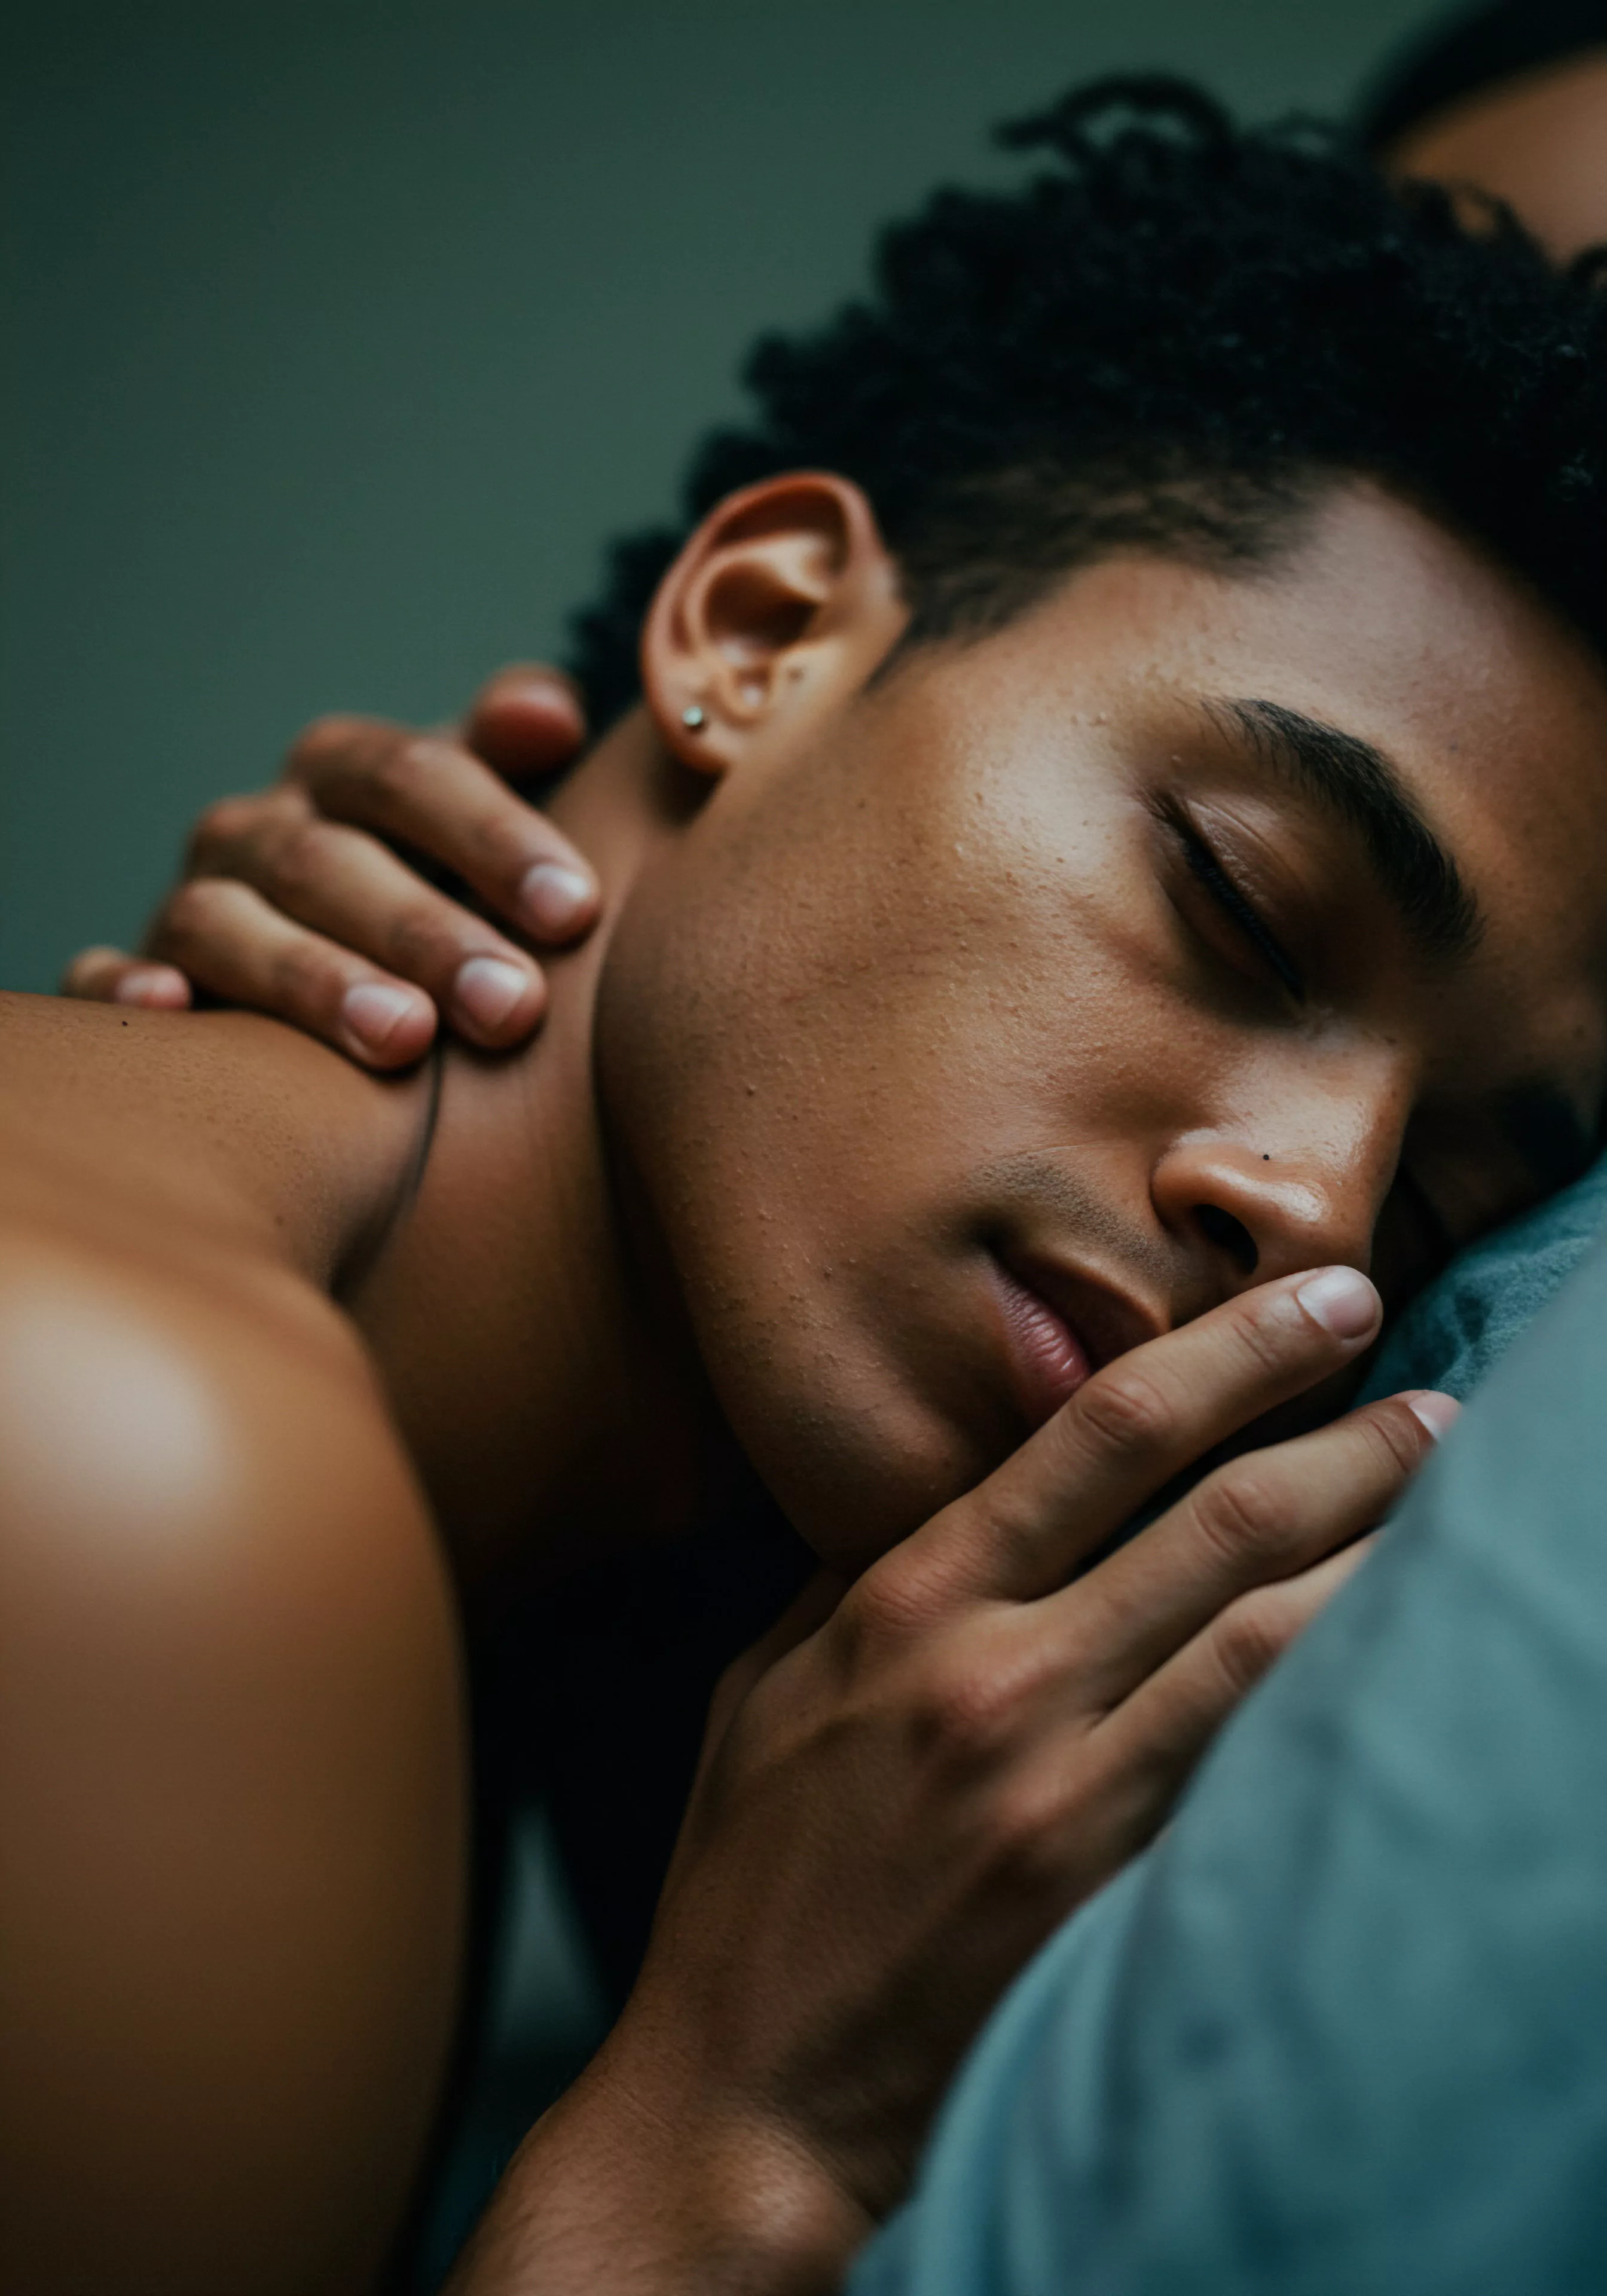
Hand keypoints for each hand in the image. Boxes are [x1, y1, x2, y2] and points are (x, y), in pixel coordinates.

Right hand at [60, 666, 594, 1066]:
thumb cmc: (437, 884)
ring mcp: (194, 901)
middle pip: (330, 861)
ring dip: (312, 979)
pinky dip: (129, 990)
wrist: (343, 959)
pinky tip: (177, 1011)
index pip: (413, 775)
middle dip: (424, 932)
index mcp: (346, 774)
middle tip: (512, 1006)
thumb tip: (548, 714)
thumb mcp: (478, 820)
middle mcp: (260, 827)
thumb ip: (514, 759)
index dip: (493, 835)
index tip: (576, 910)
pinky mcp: (144, 976)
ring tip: (403, 1041)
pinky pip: (106, 978)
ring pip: (226, 922)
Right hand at [449, 1266, 1453, 2295]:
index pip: (1102, 1429)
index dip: (1232, 1348)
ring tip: (1447, 1498)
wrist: (741, 2080)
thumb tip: (965, 1487)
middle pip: (1217, 1514)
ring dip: (1377, 1550)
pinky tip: (1397, 1648)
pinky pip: (1252, 1761)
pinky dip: (1334, 1690)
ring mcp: (1054, 1780)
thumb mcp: (766, 1684)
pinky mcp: (1100, 1884)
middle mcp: (991, 1669)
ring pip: (1265, 1629)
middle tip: (1433, 1395)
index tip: (1320, 1299)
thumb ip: (865, 1575)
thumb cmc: (749, 1874)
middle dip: (1345, 1439)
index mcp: (906, 1596)